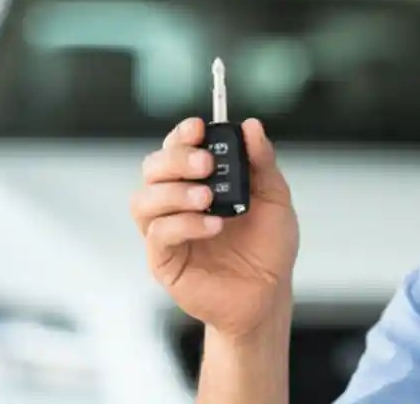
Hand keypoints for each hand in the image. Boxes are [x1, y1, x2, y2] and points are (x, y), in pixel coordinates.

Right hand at [131, 117, 298, 338]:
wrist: (270, 293)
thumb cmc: (268, 246)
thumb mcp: (275, 198)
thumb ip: (262, 162)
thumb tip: (251, 126)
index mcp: (199, 181)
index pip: (176, 148)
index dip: (181, 134)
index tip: (199, 127)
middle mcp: (177, 202)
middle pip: (152, 169)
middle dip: (176, 159)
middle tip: (206, 163)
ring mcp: (167, 232)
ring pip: (144, 201)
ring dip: (174, 192)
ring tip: (207, 197)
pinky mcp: (165, 261)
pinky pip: (158, 235)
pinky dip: (183, 224)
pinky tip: (212, 225)